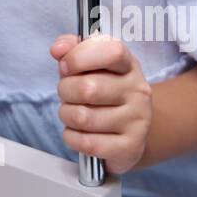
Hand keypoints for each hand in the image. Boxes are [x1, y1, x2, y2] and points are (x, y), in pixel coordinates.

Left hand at [49, 33, 152, 174]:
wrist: (130, 128)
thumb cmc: (103, 89)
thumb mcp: (90, 63)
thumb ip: (72, 49)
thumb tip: (58, 49)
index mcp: (129, 65)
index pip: (112, 52)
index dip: (80, 57)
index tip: (65, 66)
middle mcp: (138, 91)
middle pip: (88, 88)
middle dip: (65, 90)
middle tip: (67, 93)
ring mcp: (137, 120)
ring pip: (83, 117)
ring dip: (66, 115)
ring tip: (72, 112)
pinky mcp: (130, 147)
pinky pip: (87, 143)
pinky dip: (72, 137)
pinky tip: (77, 132)